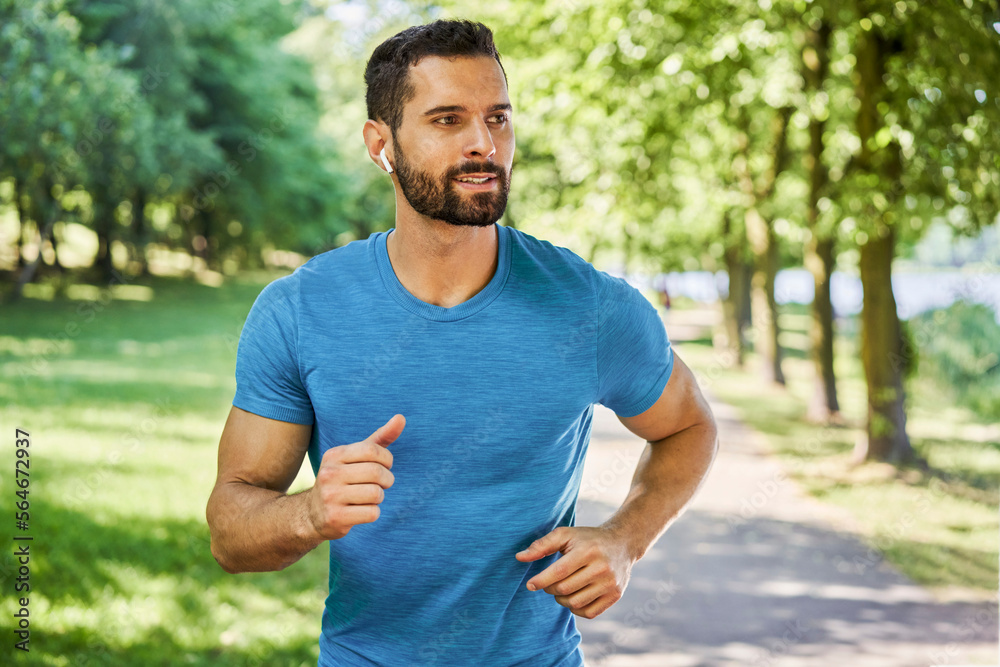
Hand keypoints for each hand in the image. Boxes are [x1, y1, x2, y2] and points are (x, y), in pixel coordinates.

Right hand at [307, 414, 403, 540]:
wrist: (312, 513)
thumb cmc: (343, 479)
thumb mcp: (357, 457)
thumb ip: (380, 438)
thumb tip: (401, 417)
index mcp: (334, 455)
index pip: (373, 450)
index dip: (387, 459)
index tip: (384, 466)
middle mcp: (329, 473)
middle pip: (376, 472)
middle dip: (387, 480)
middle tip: (382, 484)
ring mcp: (330, 496)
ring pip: (376, 494)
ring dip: (379, 497)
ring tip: (368, 497)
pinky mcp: (335, 517)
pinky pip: (372, 513)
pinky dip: (373, 513)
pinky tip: (360, 511)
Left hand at [515, 526, 634, 618]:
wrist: (622, 543)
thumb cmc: (588, 539)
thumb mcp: (566, 534)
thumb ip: (542, 545)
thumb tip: (519, 557)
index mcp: (588, 550)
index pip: (560, 571)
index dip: (541, 580)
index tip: (530, 585)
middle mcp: (602, 568)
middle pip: (565, 589)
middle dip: (551, 588)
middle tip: (549, 582)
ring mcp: (610, 584)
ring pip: (575, 602)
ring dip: (561, 599)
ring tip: (561, 588)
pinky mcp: (615, 596)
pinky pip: (589, 612)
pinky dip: (576, 608)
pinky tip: (574, 596)